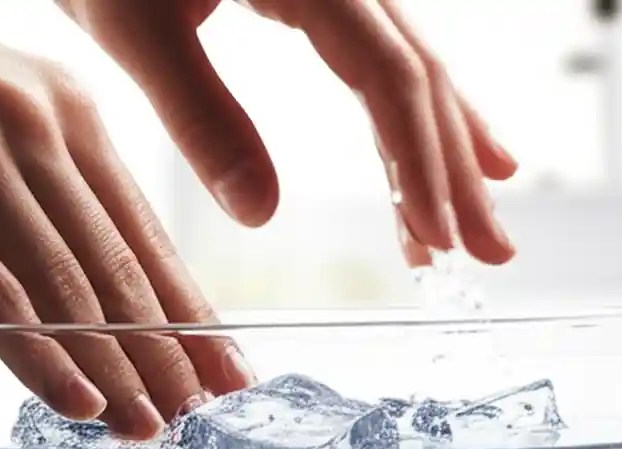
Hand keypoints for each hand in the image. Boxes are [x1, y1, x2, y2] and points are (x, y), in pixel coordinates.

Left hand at [61, 0, 519, 267]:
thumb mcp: (132, 23)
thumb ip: (198, 113)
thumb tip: (258, 212)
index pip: (388, 75)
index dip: (419, 161)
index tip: (435, 236)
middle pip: (418, 74)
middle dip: (455, 169)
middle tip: (489, 251)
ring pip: (412, 64)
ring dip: (449, 144)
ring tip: (484, 215)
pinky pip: (386, 52)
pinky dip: (416, 106)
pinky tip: (448, 139)